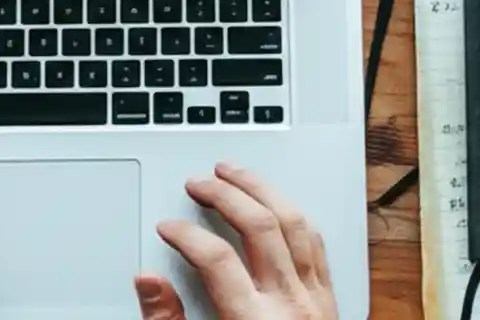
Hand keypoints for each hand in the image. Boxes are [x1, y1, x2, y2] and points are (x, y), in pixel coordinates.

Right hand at [135, 162, 337, 319]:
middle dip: (224, 195)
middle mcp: (291, 306)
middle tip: (197, 183)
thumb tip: (148, 281)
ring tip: (235, 174)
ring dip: (262, 191)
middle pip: (258, 227)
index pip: (215, 259)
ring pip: (294, 224)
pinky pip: (317, 243)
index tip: (166, 226)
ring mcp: (316, 301)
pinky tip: (277, 204)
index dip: (185, 235)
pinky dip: (293, 215)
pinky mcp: (332, 303)